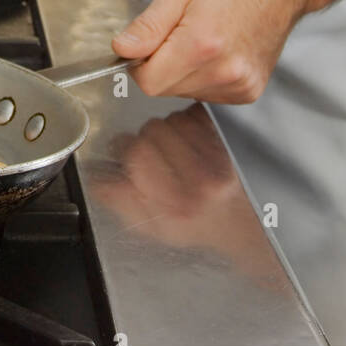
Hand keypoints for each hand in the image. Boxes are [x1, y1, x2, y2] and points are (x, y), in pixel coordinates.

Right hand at [91, 108, 278, 280]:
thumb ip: (123, 203)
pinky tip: (195, 142)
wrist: (247, 224)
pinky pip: (196, 116)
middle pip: (152, 131)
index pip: (134, 153)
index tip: (126, 153)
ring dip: (170, 130)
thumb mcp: (157, 229)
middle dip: (147, 139)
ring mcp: (220, 160)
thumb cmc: (201, 227)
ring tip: (178, 150)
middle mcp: (200, 183)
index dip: (125, 150)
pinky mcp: (232, 143)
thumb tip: (98, 177)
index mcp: (176, 207)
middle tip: (156, 154)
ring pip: (173, 120)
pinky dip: (190, 123)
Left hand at [111, 0, 310, 103]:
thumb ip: (148, 24)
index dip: (139, 62)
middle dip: (161, 63)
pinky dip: (202, 75)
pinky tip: (217, 49)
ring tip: (202, 35)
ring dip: (181, 70)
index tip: (147, 42)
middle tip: (179, 29)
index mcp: (202, 44)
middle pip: (165, 88)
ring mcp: (240, 85)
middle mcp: (224, 72)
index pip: (148, 81)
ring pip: (185, 92)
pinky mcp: (249, 92)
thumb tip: (122, 50)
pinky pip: (208, 92)